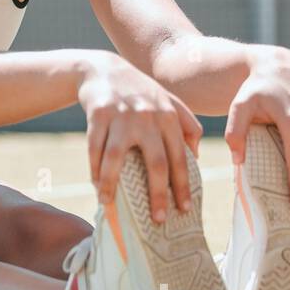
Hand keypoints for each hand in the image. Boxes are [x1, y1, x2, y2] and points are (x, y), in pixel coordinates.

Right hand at [78, 53, 203, 221]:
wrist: (103, 69)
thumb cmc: (139, 92)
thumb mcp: (167, 101)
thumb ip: (186, 125)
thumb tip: (195, 158)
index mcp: (168, 116)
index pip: (179, 157)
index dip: (182, 185)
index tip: (183, 209)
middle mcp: (148, 116)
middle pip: (156, 162)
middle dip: (158, 194)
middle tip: (158, 219)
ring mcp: (121, 115)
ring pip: (116, 158)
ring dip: (111, 184)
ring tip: (108, 204)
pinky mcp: (98, 114)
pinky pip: (94, 148)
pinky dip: (93, 168)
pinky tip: (95, 184)